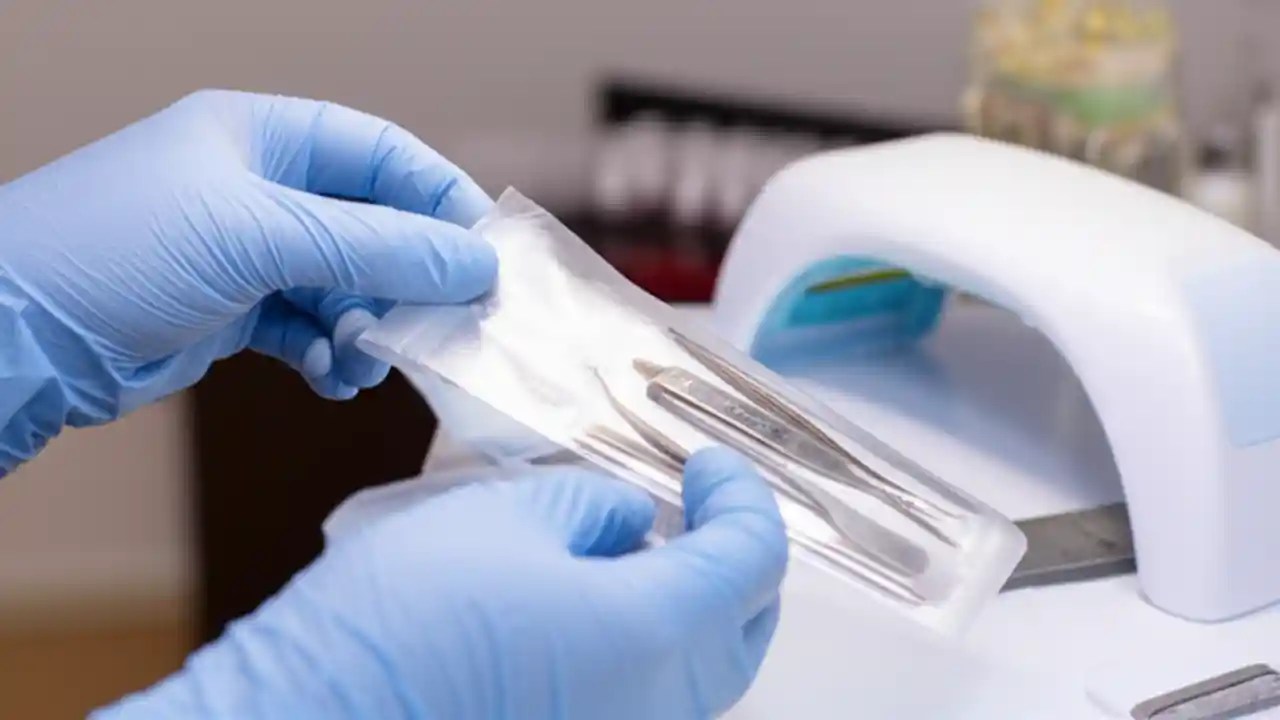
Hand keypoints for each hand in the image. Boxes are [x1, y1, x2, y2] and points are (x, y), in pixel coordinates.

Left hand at [0, 90, 495, 467]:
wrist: (14, 333)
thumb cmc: (118, 249)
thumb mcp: (259, 235)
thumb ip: (376, 248)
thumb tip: (476, 262)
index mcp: (262, 137)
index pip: (382, 155)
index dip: (440, 200)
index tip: (487, 253)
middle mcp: (259, 189)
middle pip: (371, 226)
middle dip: (408, 278)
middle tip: (446, 323)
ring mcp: (246, 252)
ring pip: (347, 287)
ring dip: (370, 327)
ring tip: (366, 357)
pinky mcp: (233, 311)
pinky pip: (311, 329)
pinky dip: (331, 354)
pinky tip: (331, 376)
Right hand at [93, 448, 788, 719]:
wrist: (314, 714)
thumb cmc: (403, 614)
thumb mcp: (507, 517)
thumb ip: (592, 509)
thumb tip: (628, 522)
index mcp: (654, 631)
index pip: (753, 558)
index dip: (742, 497)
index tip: (709, 464)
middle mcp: (658, 704)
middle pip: (748, 624)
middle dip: (735, 556)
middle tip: (696, 504)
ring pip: (706, 669)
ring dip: (698, 603)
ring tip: (645, 547)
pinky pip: (652, 698)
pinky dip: (654, 644)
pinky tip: (600, 603)